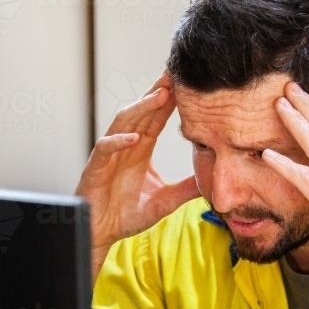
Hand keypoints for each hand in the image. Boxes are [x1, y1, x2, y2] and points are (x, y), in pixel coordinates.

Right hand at [76, 72, 199, 281]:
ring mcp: (110, 155)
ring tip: (160, 96)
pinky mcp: (97, 167)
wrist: (102, 232)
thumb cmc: (126, 215)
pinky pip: (106, 148)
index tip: (186, 85)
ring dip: (141, 108)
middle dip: (157, 93)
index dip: (170, 102)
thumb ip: (186, 189)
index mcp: (140, 150)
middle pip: (141, 112)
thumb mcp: (165, 201)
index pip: (157, 119)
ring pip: (124, 122)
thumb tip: (211, 181)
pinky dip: (119, 141)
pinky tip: (134, 137)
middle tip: (175, 75)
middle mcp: (125, 147)